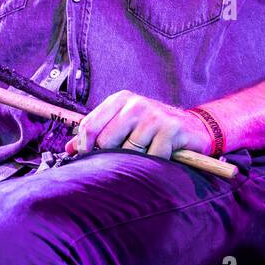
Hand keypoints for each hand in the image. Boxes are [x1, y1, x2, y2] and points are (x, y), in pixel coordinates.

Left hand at [64, 90, 213, 159]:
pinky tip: (161, 158)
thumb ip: (98, 133)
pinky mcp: (171, 131)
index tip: (90, 159)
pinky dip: (154, 165)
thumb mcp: (125, 124)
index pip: (89, 126)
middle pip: (106, 141)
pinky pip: (151, 159)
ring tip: (146, 157)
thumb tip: (68, 149)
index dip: (84, 147)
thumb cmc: (154, 128)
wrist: (195, 127)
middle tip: (126, 159)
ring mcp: (154, 116)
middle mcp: (136, 104)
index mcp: (121, 99)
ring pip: (128, 152)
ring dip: (136, 162)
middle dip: (113, 156)